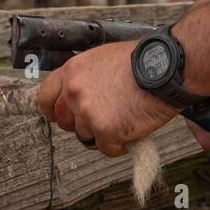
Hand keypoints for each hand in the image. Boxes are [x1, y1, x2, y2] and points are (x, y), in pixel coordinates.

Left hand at [36, 42, 177, 155]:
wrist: (163, 68)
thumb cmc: (141, 61)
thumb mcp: (102, 59)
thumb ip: (86, 78)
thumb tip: (83, 95)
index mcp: (71, 71)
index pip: (45, 97)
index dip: (53, 111)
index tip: (61, 117)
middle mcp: (74, 92)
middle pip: (66, 122)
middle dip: (83, 125)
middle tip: (104, 119)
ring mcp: (88, 112)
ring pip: (87, 137)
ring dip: (104, 135)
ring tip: (123, 120)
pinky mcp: (106, 130)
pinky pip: (108, 149)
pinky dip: (120, 145)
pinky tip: (132, 128)